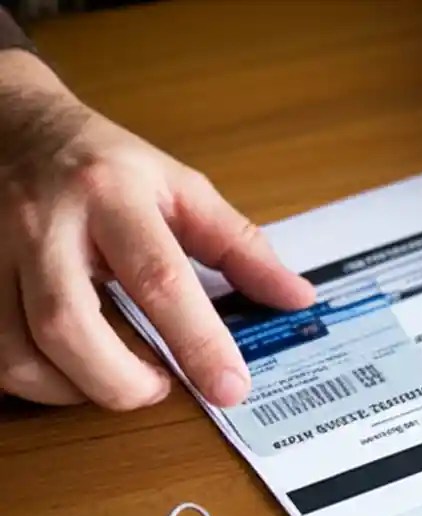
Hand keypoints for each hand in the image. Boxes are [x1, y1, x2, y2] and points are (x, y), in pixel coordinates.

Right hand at [0, 50, 313, 410]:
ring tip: (115, 380)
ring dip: (73, 390)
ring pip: (15, 353)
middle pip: (68, 326)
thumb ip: (241, 248)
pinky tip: (67, 371)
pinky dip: (31, 380)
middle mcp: (44, 224)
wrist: (11, 125)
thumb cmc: (105, 165)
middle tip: (159, 388)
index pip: (159, 278)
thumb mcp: (181, 189)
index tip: (230, 387)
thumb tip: (298, 298)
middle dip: (119, 382)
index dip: (197, 341)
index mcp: (112, 195)